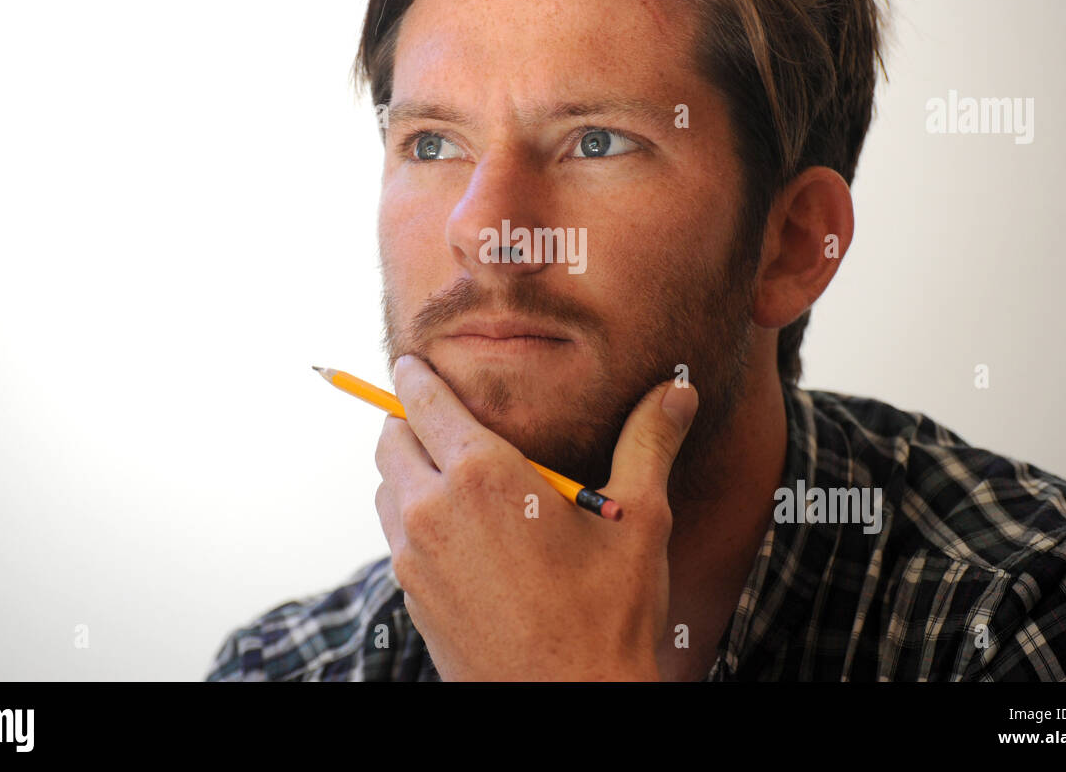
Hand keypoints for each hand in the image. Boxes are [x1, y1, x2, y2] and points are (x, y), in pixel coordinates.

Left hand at [374, 354, 698, 680]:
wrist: (567, 705)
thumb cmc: (607, 615)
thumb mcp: (639, 519)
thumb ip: (648, 442)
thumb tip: (678, 390)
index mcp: (481, 476)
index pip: (422, 402)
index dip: (414, 374)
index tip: (411, 360)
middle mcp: (433, 511)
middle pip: (391, 440)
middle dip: (407, 418)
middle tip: (437, 413)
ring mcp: (414, 559)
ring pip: (387, 489)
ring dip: (406, 468)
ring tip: (448, 469)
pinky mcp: (411, 598)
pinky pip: (395, 536)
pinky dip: (411, 515)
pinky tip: (456, 527)